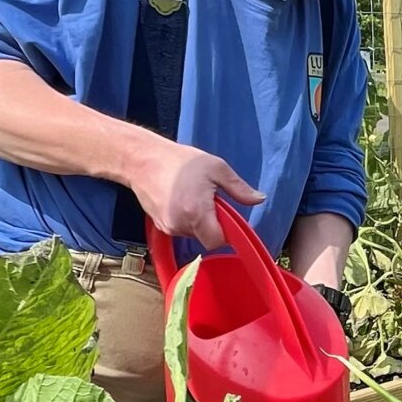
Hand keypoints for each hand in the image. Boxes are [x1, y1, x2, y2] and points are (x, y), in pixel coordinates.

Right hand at [126, 137, 263, 247]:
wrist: (142, 160)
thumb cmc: (180, 161)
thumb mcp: (216, 168)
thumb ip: (238, 188)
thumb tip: (260, 199)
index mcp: (197, 213)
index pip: (217, 241)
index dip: (225, 233)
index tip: (225, 216)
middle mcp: (181, 225)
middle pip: (206, 238)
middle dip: (212, 223)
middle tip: (208, 199)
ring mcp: (168, 227)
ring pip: (193, 234)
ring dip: (198, 221)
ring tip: (192, 196)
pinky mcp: (160, 226)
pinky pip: (181, 229)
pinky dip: (185, 219)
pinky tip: (180, 200)